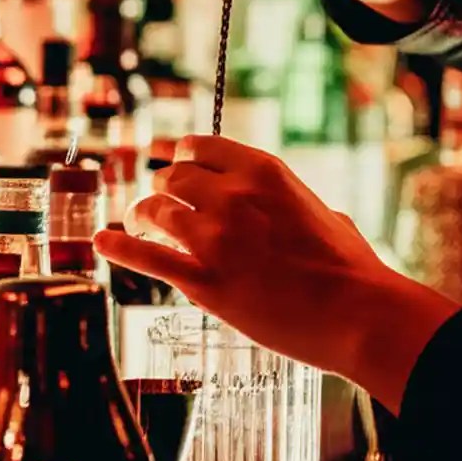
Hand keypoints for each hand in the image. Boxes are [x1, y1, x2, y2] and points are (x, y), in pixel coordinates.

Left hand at [93, 136, 458, 412]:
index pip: (201, 145)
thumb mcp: (327, 216)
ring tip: (137, 224)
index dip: (182, 155)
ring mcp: (215, 239)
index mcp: (265, 172)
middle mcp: (233, 196)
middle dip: (163, 189)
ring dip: (141, 216)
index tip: (176, 165)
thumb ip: (298, 206)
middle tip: (159, 204)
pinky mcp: (204, 282)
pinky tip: (102, 242)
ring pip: (154, 211)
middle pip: (172, 177)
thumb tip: (295, 212)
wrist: (359, 315)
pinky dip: (119, 247)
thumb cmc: (353, 272)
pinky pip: (147, 257)